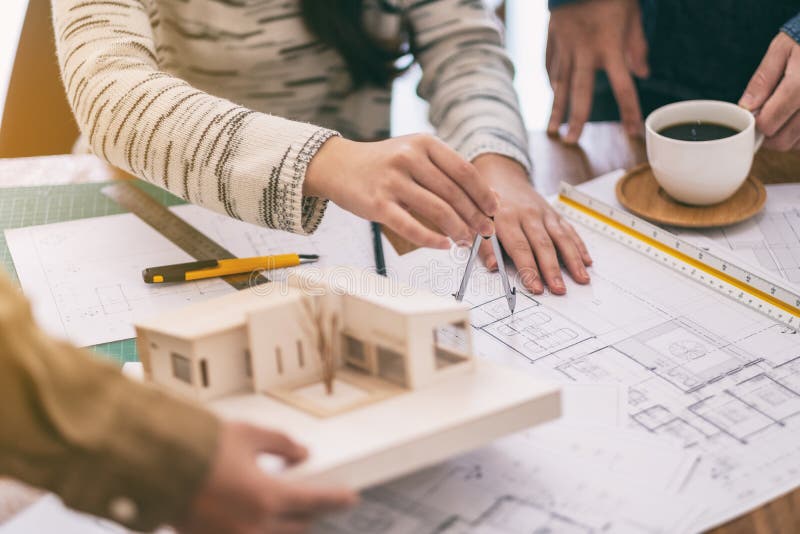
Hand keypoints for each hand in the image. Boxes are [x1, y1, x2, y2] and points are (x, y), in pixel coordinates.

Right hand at [175, 421, 357, 533]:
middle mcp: (253, 527)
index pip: (315, 501)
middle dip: (307, 515)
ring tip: (283, 512)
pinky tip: (249, 517)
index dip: (337, 499)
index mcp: (267, 498)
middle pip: (298, 528)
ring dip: (283, 527)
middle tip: (310, 501)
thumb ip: (281, 445)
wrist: (153, 466)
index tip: (350, 498)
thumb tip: (301, 454)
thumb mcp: (249, 435)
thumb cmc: (200, 447)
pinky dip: (255, 530)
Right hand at [305, 135, 497, 248]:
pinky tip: (443, 245)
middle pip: (454, 193)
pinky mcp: (378, 204)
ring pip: (437, 211)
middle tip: (485, 231)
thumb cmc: (383, 163)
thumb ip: (449, 172)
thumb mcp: (416, 154)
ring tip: (466, 241)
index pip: (464, 171)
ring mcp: (392, 181)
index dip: (483, 194)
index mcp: (424, 143)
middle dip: (475, 216)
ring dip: (457, 230)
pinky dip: (432, 239)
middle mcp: (409, 157)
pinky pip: (411, 227)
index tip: (495, 210)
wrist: (338, 165)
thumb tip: (490, 197)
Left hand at [472, 154, 591, 294]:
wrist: (501, 176)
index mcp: (505, 218)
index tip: (536, 288)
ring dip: (573, 260)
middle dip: (552, 269)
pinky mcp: (554, 212)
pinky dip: (579, 245)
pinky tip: (587, 261)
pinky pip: (569, 230)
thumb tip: (493, 267)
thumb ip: (484, 246)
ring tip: (582, 279)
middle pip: (543, 245)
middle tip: (559, 289)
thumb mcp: (477, 223)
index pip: (519, 247)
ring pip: (561, 237)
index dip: (528, 269)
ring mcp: (543, 213)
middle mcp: (527, 214)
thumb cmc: (486, 206)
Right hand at [546, 0, 648, 142]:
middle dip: (576, 118)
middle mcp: (585, 51)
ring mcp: (565, 47)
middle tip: (571, 141)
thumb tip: (642, 74)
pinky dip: (552, 83)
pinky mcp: (552, 41)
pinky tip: (553, 97)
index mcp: (610, 46)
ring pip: (559, 84)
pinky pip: (551, 67)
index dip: (629, 111)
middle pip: (580, 91)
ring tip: (552, 131)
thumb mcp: (633, 18)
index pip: (623, 86)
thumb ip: (638, 48)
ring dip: (556, 109)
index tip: (632, 132)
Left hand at [740, 32, 799, 150]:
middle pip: (782, 140)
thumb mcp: (782, 48)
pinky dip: (799, 137)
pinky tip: (796, 119)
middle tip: (765, 117)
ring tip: (782, 115)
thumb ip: (763, 79)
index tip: (753, 113)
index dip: (754, 123)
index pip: (768, 123)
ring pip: (797, 145)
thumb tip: (746, 107)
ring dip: (785, 137)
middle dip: (767, 134)